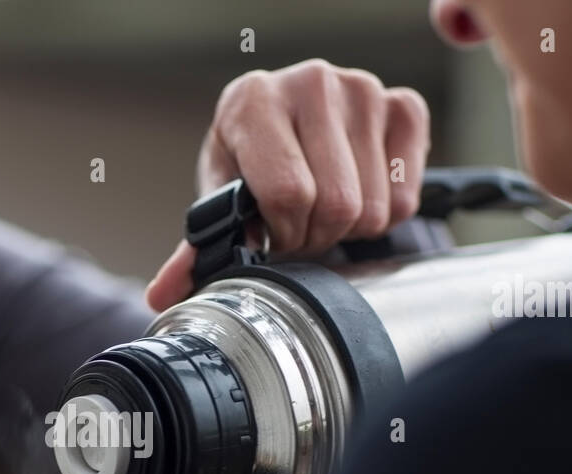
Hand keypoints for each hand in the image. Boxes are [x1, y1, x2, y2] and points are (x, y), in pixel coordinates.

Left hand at [147, 59, 430, 311]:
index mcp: (254, 101)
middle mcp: (311, 83)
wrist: (284, 121)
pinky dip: (384, 214)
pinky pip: (406, 197)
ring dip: (349, 228)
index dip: (284, 233)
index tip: (273, 235)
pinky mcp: (404, 106)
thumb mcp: (220, 196)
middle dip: (315, 235)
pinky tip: (359, 193)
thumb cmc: (250, 162)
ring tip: (324, 211)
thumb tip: (165, 293)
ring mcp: (363, 90)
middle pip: (336, 205)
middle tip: (300, 228)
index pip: (289, 194)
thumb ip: (199, 245)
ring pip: (373, 208)